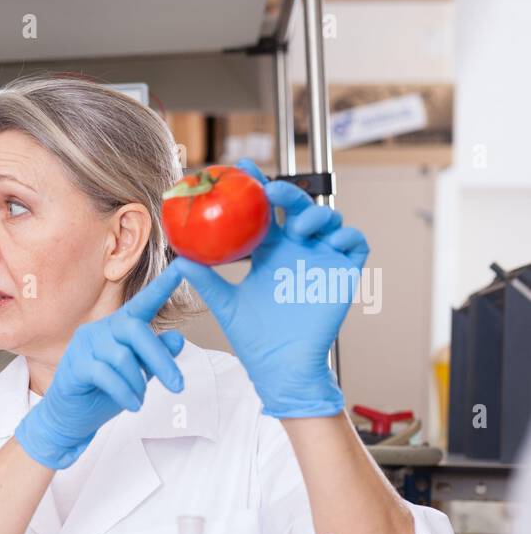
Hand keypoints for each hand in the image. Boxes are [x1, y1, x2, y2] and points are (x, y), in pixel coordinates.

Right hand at [14, 266, 186, 469]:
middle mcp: (101, 329)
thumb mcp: (137, 374)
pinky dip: (125, 392)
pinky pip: (105, 375)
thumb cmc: (103, 392)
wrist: (70, 417)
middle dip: (160, 359)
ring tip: (141, 398)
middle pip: (136, 331)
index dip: (164, 284)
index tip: (186, 265)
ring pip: (122, 356)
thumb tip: (178, 339)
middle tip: (178, 386)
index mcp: (119, 327)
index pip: (144, 301)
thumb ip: (155, 356)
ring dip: (139, 382)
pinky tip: (133, 405)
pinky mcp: (74, 367)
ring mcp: (84, 346)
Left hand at [170, 158, 369, 418]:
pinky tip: (332, 239)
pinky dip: (347, 235)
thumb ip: (205, 281)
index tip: (240, 168)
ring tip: (297, 227)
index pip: (264, 211)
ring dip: (317, 215)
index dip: (255, 187)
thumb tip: (178, 261)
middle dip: (288, 192)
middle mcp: (297, 249)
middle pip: (298, 207)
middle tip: (270, 190)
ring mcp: (322, 258)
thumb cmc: (253, 337)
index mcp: (269, 251)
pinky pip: (355, 244)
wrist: (280, 366)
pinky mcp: (343, 273)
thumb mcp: (225, 304)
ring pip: (329, 219)